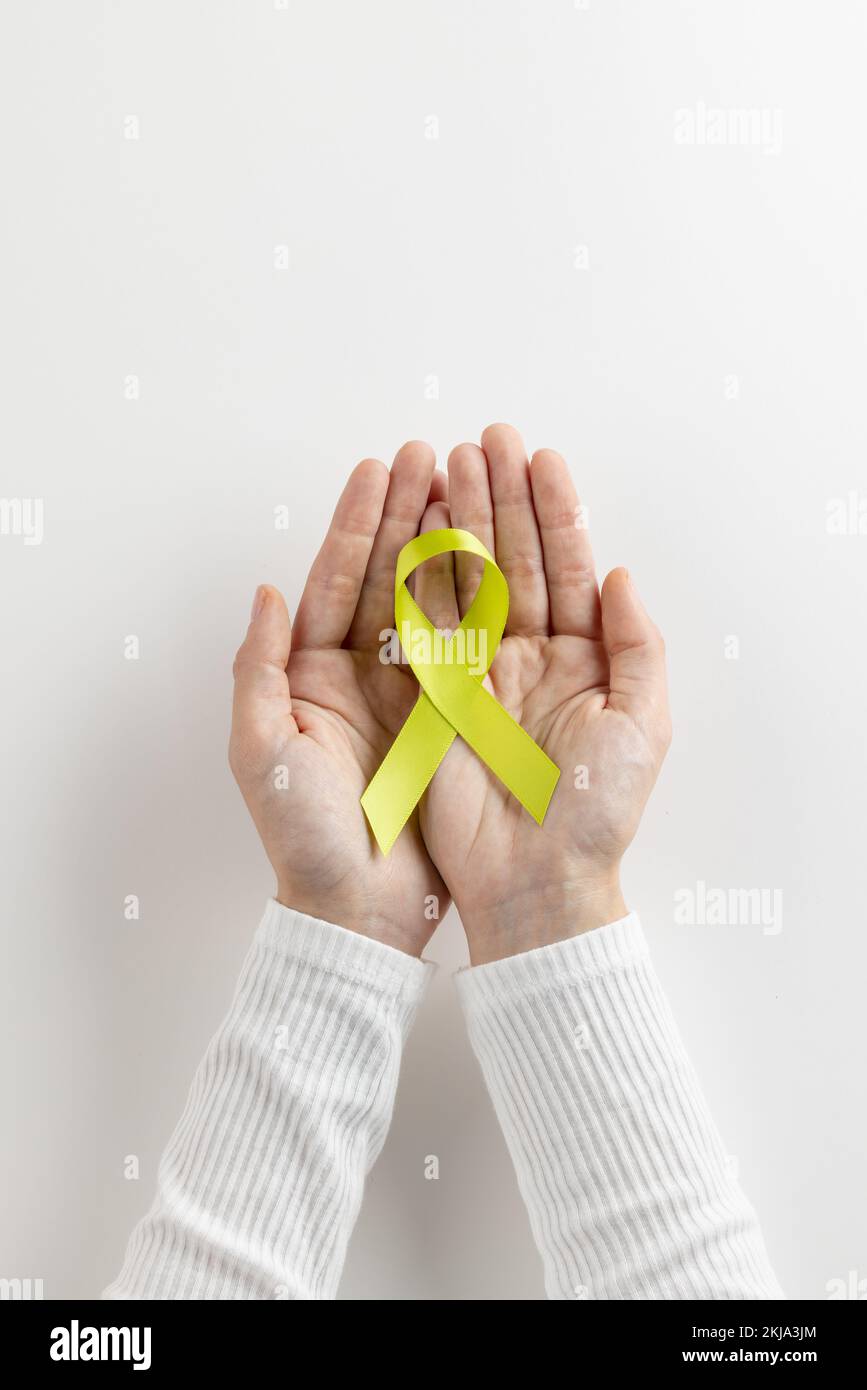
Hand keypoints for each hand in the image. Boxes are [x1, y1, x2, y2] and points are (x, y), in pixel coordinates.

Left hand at [230, 443, 448, 956]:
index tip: (384, 467)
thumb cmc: (303, 837)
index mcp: (309, 674)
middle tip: (436, 453)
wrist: (360, 909)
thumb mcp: (261, 752)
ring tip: (471, 485)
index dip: (359, 522)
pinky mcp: (449, 718)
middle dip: (407, 513)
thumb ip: (257, 670)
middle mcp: (359, 673)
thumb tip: (265, 591)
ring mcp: (407, 692)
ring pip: (431, 602)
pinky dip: (480, 602)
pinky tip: (499, 556)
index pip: (334, 579)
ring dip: (449, 543)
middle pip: (384, 575)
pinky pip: (467, 649)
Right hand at [415, 424, 671, 963]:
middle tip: (486, 439)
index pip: (568, 568)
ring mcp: (478, 673)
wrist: (534, 883)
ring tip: (446, 462)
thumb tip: (621, 574)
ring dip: (457, 522)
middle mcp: (529, 658)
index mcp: (582, 659)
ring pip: (466, 581)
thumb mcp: (643, 723)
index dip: (555, 511)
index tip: (541, 456)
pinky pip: (424, 625)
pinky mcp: (433, 696)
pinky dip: (419, 576)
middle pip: (513, 560)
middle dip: (500, 499)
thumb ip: (639, 643)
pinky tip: (415, 527)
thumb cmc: (598, 812)